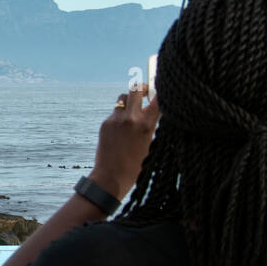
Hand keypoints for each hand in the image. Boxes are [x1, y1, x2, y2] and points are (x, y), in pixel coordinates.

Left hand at [89, 84, 161, 200]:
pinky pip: (115, 112)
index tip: (161, 93)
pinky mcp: (105, 123)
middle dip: (142, 88)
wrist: (111, 177)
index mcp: (145, 125)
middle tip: (145, 92)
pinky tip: (122, 130)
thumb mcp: (150, 144)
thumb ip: (151, 126)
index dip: (160, 93)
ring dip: (129, 100)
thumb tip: (153, 110)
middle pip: (136, 89)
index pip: (156, 99)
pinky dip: (120, 116)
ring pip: (123, 98)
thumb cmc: (135, 165)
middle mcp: (130, 118)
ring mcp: (115, 119)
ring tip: (133, 110)